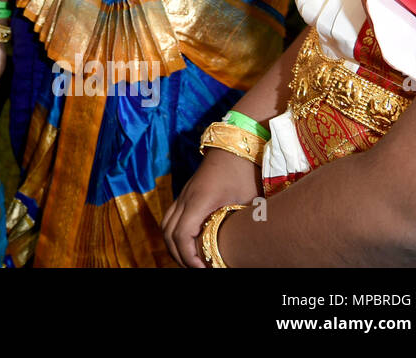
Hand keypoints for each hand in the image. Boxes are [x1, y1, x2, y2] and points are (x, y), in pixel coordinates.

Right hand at [162, 148, 261, 267]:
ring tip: (192, 261)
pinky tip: (190, 244)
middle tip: (198, 269)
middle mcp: (186, 198)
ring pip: (165, 226)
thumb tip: (250, 251)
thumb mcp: (250, 200)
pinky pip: (170, 218)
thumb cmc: (245, 171)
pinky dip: (174, 234)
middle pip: (168, 233)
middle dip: (179, 256)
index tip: (203, 268)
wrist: (235, 146)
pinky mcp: (185, 194)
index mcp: (200, 200)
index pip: (182, 235)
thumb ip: (245, 224)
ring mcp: (183, 195)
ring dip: (174, 246)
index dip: (189, 256)